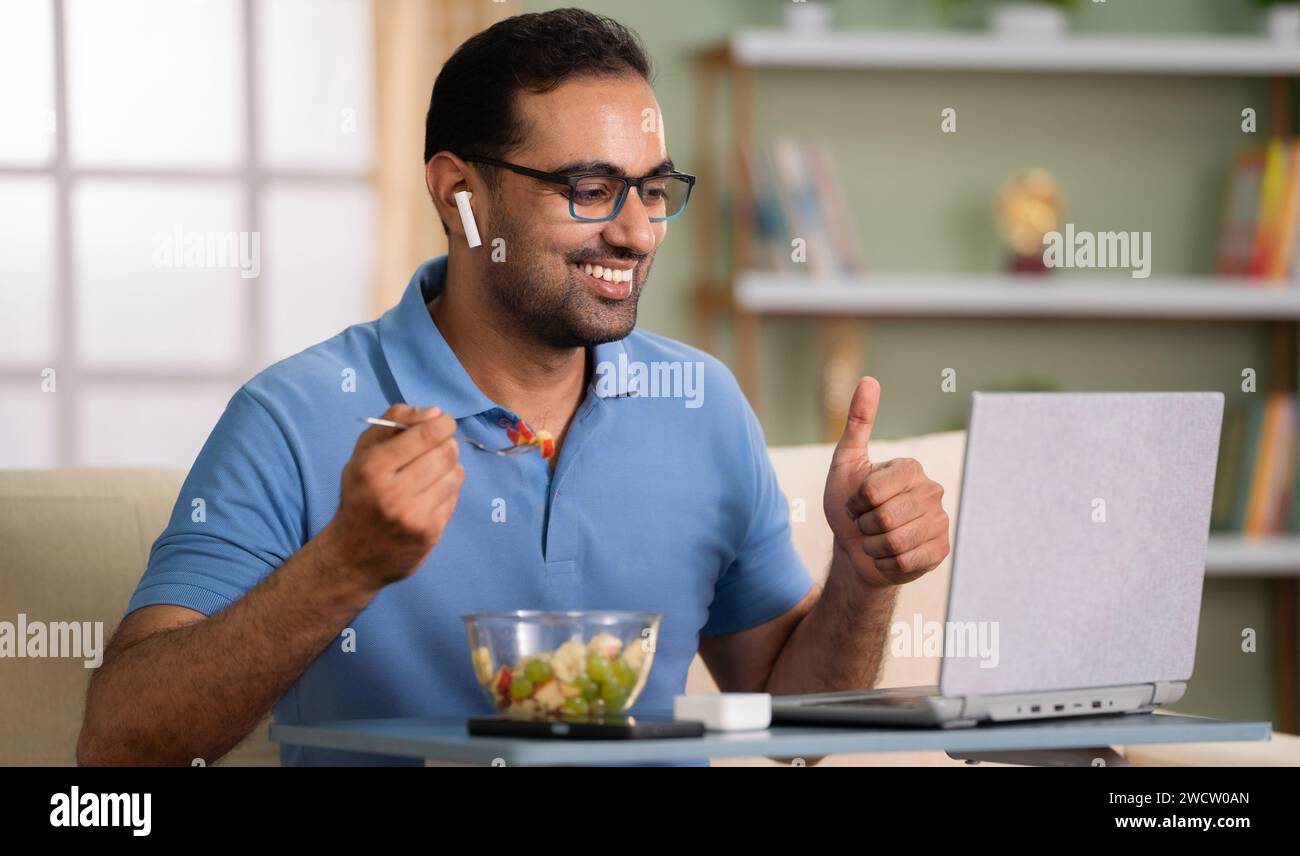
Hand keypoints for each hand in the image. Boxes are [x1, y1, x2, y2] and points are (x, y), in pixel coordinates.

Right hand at [320, 403, 464, 587]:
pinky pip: (454, 498)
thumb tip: (434, 412)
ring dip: (451, 467)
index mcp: (372, 468)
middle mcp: (393, 493)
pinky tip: (431, 493)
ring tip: (435, 470)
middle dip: (449, 443)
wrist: (353, 555)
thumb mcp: (362, 454)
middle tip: (441, 445)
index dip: (442, 424)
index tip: (444, 422)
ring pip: (455, 475)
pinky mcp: (430, 533)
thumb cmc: (360, 495)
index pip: (425, 436)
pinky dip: (448, 490)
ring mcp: (414, 516)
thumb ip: (393, 423)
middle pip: (445, 454)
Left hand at [822, 377, 949, 586]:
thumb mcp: (846, 463)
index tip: (856, 503)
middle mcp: (932, 491)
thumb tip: (869, 380)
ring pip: (895, 542)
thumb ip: (858, 422)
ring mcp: (940, 521)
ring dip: (873, 547)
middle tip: (865, 524)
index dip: (856, 503)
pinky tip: (887, 557)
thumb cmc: (849, 506)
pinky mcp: (941, 550)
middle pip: (885, 518)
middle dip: (863, 527)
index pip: (873, 491)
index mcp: (911, 468)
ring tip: (875, 540)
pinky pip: (907, 562)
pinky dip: (886, 564)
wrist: (856, 549)